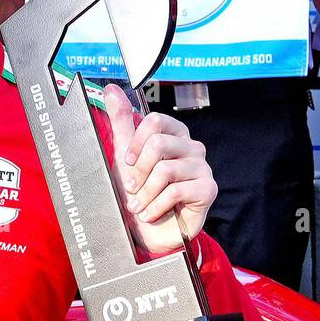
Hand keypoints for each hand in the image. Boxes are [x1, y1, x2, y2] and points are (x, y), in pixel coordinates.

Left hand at [103, 85, 216, 252]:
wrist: (148, 231)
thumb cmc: (139, 191)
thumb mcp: (124, 154)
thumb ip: (121, 121)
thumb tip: (110, 89)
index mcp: (174, 134)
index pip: (154, 121)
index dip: (135, 142)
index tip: (126, 161)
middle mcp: (192, 146)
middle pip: (159, 144)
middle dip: (138, 171)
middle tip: (132, 188)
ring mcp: (202, 167)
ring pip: (165, 170)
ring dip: (145, 194)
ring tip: (139, 206)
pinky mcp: (208, 189)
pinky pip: (177, 191)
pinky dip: (156, 206)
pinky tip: (151, 213)